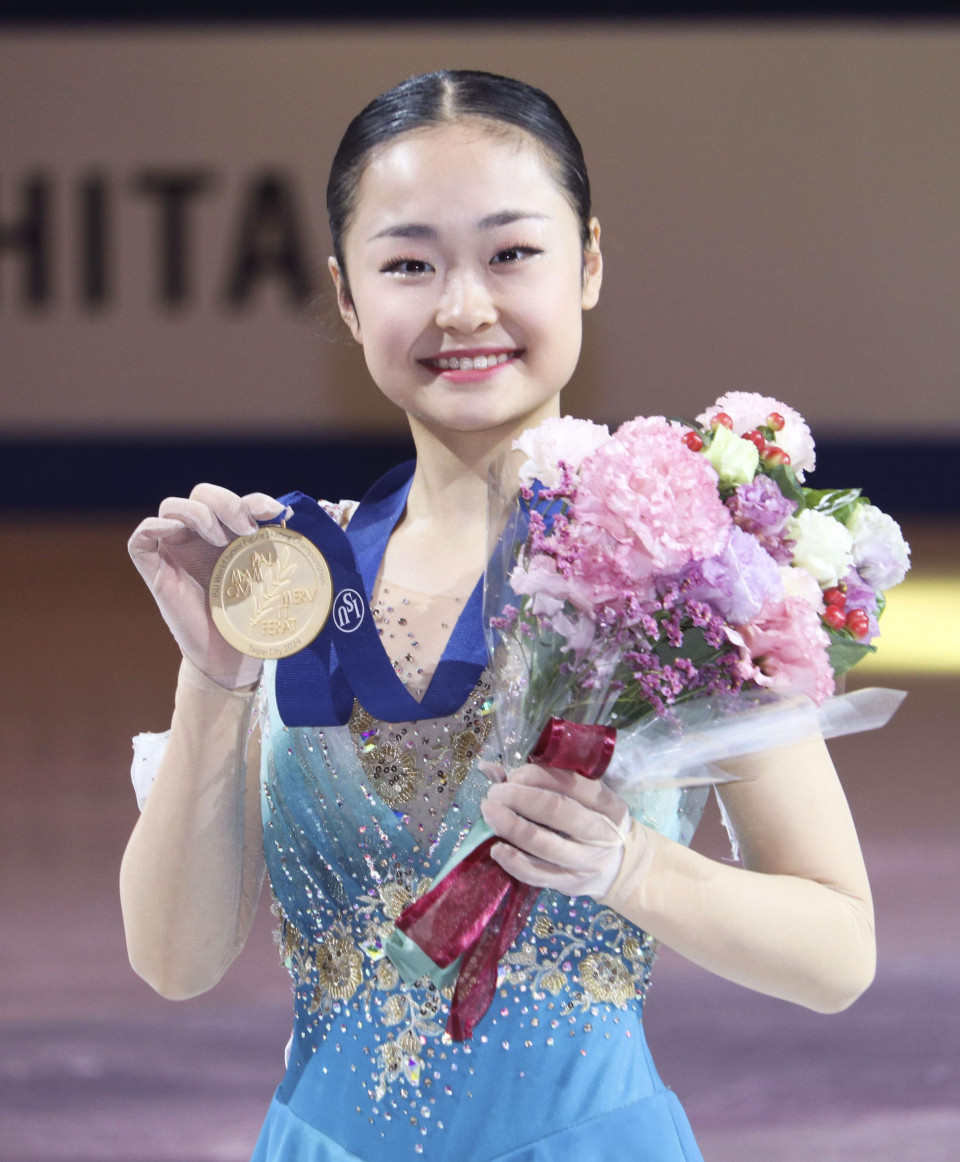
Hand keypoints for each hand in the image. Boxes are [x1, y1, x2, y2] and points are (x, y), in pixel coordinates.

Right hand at [128, 483, 286, 689]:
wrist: (229, 656)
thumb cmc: (249, 616)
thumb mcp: (266, 574)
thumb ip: (273, 543)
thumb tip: (288, 510)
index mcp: (226, 534)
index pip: (232, 500)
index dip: (253, 499)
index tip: (276, 512)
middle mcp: (197, 537)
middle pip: (201, 494)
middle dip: (227, 503)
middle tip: (248, 529)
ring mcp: (173, 550)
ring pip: (172, 507)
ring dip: (199, 513)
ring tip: (222, 539)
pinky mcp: (154, 570)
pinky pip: (141, 537)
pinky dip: (156, 526)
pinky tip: (178, 533)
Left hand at [480, 764, 640, 898]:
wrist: (618, 866)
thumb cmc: (592, 820)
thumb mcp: (583, 798)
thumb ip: (542, 780)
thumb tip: (489, 768)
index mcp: (608, 804)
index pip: (572, 784)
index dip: (537, 776)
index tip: (514, 775)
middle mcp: (601, 833)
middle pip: (557, 811)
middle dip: (519, 798)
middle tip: (495, 793)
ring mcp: (585, 861)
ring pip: (544, 844)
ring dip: (510, 825)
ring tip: (489, 812)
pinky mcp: (568, 884)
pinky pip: (536, 874)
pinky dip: (513, 861)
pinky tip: (496, 848)